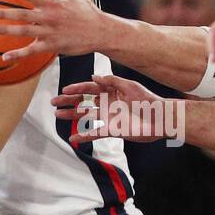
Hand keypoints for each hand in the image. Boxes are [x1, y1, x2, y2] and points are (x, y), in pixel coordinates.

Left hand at [0, 0, 101, 61]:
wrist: (100, 31)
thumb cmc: (85, 10)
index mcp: (52, 3)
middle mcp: (48, 17)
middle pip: (22, 14)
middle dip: (3, 13)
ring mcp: (49, 33)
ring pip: (24, 32)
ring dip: (6, 30)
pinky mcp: (52, 46)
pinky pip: (32, 51)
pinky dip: (18, 55)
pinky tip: (5, 57)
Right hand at [52, 74, 172, 145]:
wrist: (161, 119)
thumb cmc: (148, 100)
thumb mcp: (130, 86)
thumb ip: (112, 81)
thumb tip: (94, 76)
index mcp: (111, 91)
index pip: (89, 88)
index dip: (76, 89)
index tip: (64, 91)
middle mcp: (107, 103)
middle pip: (83, 101)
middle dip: (68, 101)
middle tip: (53, 102)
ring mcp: (109, 116)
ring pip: (86, 115)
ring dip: (71, 115)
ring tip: (57, 115)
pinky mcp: (113, 129)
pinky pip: (95, 132)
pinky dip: (84, 136)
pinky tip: (74, 138)